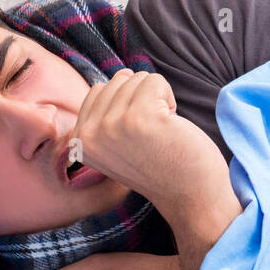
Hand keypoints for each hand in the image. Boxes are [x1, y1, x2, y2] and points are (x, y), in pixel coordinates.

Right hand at [69, 70, 241, 269]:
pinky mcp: (139, 117)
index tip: (136, 135)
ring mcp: (111, 126)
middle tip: (151, 134)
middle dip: (141, 99)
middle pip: (116, 81)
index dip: (124, 104)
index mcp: (80, 141)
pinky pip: (155, 81)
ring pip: (137, 79)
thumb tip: (122, 74)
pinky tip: (171, 125)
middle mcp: (88, 135)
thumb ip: (106, 116)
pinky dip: (169, 97)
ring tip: (161, 131)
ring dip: (156, 99)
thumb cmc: (160, 166)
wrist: (189, 196)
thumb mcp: (116, 144)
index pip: (96, 92)